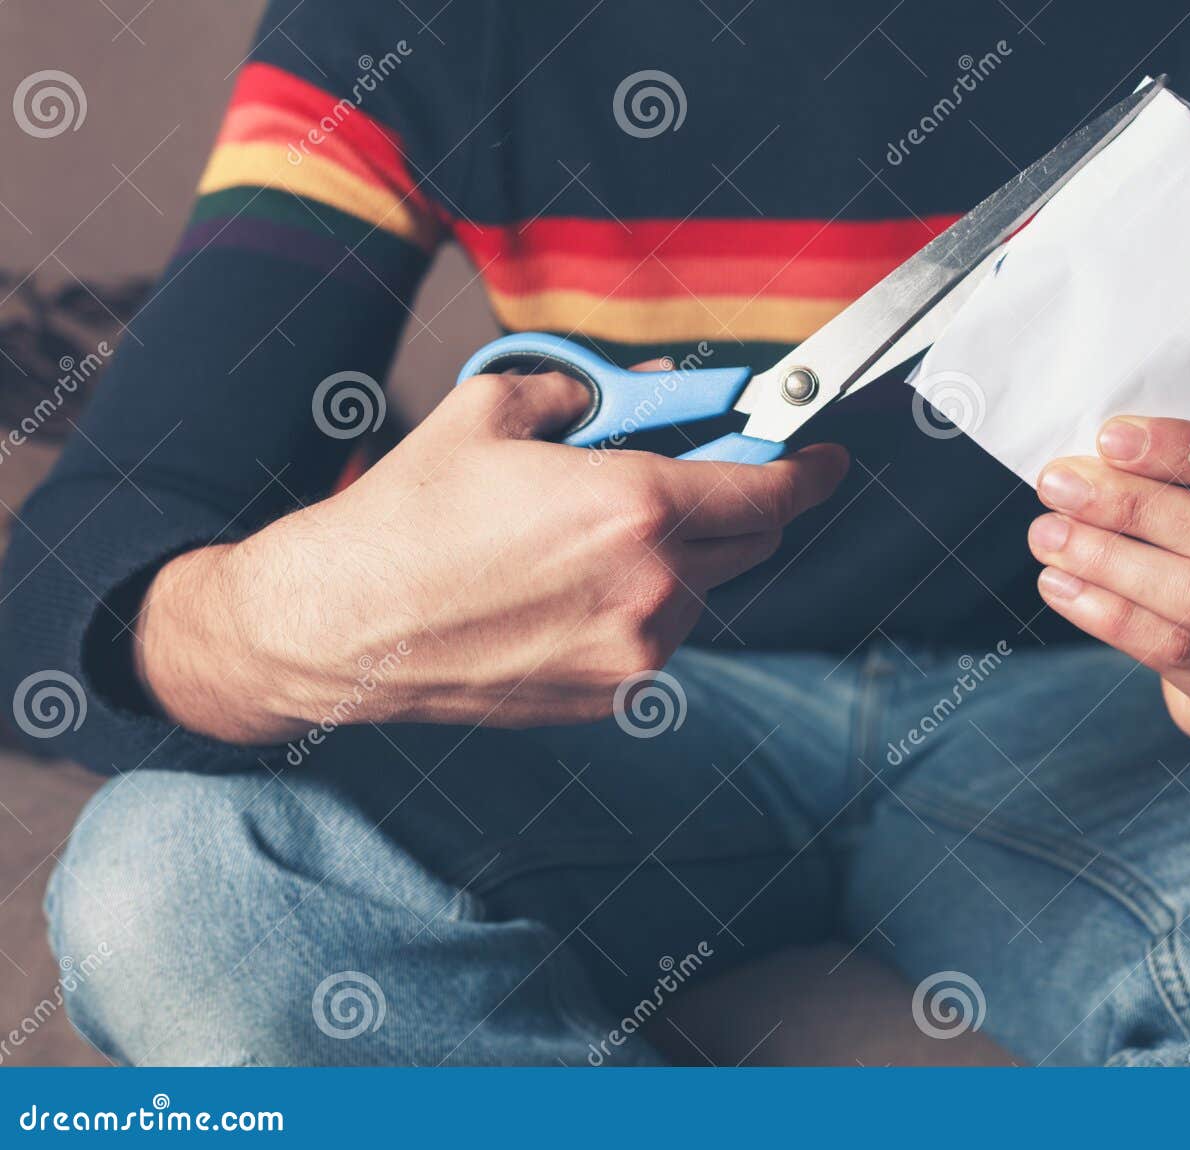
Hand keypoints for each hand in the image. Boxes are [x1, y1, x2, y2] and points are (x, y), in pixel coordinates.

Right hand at [134, 364, 849, 742]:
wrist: (342, 625)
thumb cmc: (405, 520)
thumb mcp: (491, 414)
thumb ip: (583, 395)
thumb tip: (629, 392)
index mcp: (634, 508)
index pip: (768, 492)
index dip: (808, 472)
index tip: (824, 460)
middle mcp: (650, 588)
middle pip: (748, 544)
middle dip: (735, 506)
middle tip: (695, 479)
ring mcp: (632, 653)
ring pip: (699, 594)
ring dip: (677, 560)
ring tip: (589, 540)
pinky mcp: (606, 695)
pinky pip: (655, 640)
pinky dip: (639, 607)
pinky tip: (567, 588)